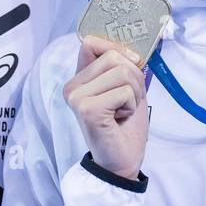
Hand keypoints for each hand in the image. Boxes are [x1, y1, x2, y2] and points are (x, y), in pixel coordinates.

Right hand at [62, 35, 148, 180]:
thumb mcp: (128, 88)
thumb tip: (131, 51)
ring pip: (121, 72)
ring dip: (134, 93)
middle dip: (133, 78)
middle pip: (113, 56)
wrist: (122, 162)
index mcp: (79, 78)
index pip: (91, 42)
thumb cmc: (124, 126)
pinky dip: (131, 105)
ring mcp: (77, 97)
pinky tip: (120, 119)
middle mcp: (72, 86)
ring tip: (123, 111)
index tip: (129, 67)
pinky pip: (124, 91)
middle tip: (127, 101)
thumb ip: (123, 66)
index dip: (117, 49)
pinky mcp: (87, 109)